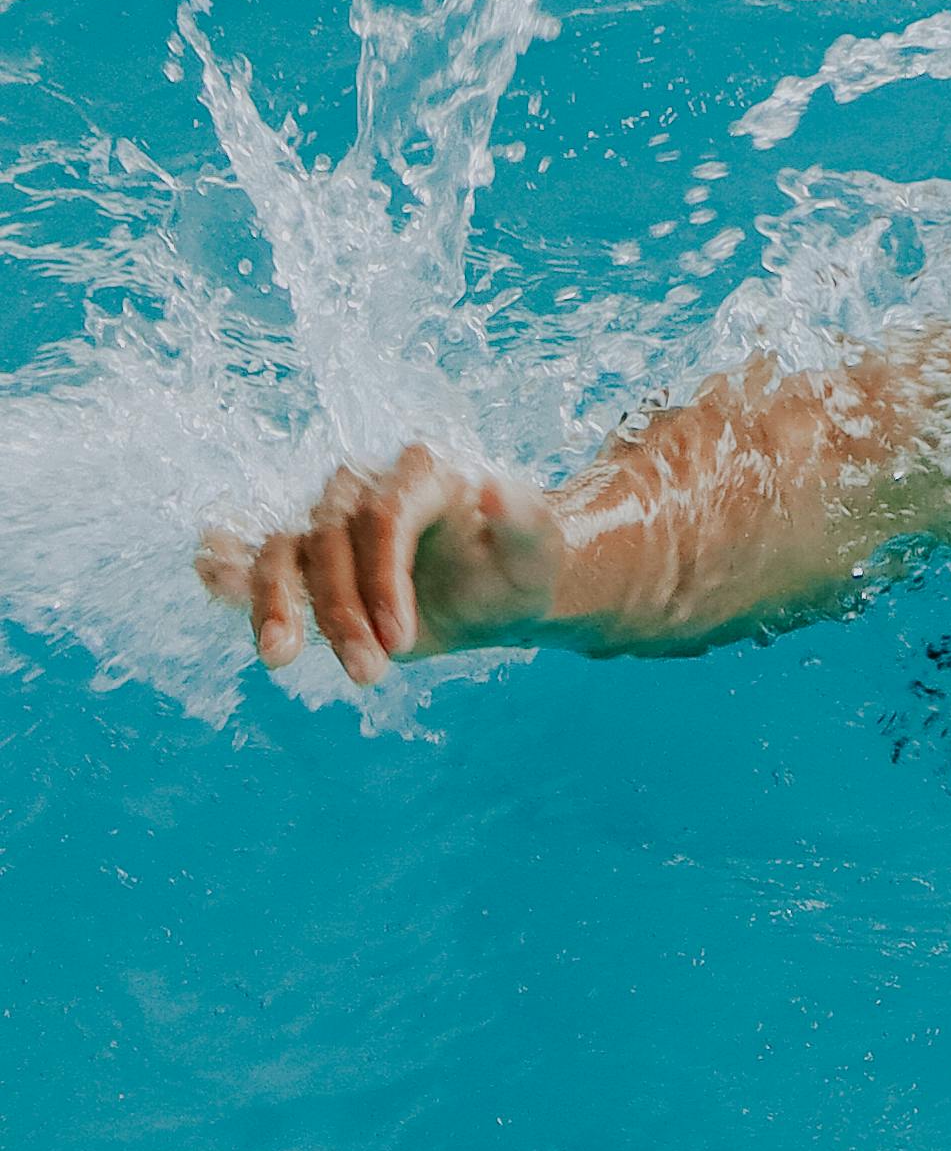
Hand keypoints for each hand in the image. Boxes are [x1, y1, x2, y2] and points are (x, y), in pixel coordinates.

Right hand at [196, 448, 569, 690]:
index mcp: (423, 473)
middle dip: (340, 612)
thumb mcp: (537, 551)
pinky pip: (258, 556)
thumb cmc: (521, 567)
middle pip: (327, 538)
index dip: (382, 580)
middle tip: (369, 676)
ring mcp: (331, 522)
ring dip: (277, 608)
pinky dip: (232, 569)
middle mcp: (366, 488)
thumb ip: (524, 519)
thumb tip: (497, 486)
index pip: (383, 517)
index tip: (402, 643)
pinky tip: (213, 577)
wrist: (497, 593)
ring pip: (282, 550)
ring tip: (281, 661)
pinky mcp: (307, 559)